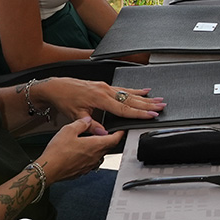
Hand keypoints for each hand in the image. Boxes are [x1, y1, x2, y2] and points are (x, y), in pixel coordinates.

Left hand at [36, 77, 164, 121]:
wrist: (57, 87)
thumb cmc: (65, 99)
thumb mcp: (76, 115)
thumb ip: (92, 124)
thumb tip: (104, 133)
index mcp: (100, 98)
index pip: (124, 108)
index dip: (139, 112)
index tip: (151, 114)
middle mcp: (105, 91)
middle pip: (131, 99)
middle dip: (148, 104)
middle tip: (161, 106)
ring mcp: (106, 87)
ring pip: (129, 93)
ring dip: (144, 97)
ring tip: (157, 99)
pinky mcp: (104, 85)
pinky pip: (123, 88)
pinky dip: (135, 90)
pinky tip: (143, 91)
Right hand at [39, 116, 124, 182]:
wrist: (47, 170)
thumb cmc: (57, 152)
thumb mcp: (69, 130)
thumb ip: (81, 123)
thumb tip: (88, 120)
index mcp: (95, 145)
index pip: (115, 139)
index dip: (120, 133)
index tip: (122, 129)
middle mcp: (95, 157)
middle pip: (109, 147)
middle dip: (110, 139)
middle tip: (109, 133)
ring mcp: (89, 166)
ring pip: (100, 155)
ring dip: (100, 148)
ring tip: (94, 141)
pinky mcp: (82, 171)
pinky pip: (91, 162)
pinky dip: (91, 155)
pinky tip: (82, 152)